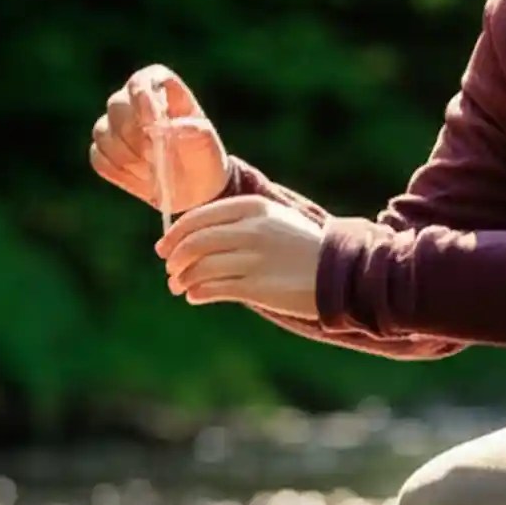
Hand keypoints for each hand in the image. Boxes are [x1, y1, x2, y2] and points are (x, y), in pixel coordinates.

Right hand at [90, 64, 228, 212]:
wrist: (195, 189)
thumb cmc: (203, 157)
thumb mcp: (207, 144)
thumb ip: (195, 131)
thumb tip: (175, 127)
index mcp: (161, 90)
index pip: (142, 80)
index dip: (141, 94)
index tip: (152, 118)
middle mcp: (133, 102)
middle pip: (116, 106)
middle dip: (135, 134)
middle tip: (157, 155)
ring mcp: (114, 127)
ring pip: (103, 133)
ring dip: (128, 156)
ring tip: (155, 169)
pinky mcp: (104, 152)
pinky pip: (99, 157)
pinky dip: (119, 171)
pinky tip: (142, 178)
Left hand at [156, 195, 324, 318]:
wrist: (341, 273)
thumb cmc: (304, 249)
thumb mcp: (275, 221)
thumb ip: (238, 223)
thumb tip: (194, 239)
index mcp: (253, 208)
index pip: (198, 217)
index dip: (175, 233)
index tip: (164, 247)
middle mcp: (251, 229)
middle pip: (195, 242)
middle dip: (175, 258)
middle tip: (171, 271)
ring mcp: (254, 258)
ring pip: (200, 267)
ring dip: (183, 279)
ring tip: (181, 287)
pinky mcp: (257, 286)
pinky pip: (213, 288)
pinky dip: (198, 293)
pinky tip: (196, 296)